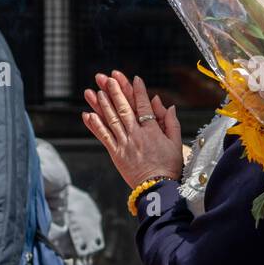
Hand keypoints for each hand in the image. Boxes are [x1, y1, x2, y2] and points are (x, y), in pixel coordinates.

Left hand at [81, 71, 181, 188]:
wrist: (156, 187)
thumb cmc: (168, 166)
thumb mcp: (176, 143)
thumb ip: (171, 122)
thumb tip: (168, 105)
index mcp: (152, 131)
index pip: (144, 106)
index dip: (138, 91)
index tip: (134, 77)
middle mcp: (136, 135)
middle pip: (124, 109)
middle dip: (115, 92)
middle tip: (107, 78)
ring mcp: (124, 144)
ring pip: (111, 120)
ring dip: (102, 104)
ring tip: (96, 91)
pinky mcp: (115, 153)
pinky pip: (103, 136)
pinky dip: (95, 125)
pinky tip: (87, 114)